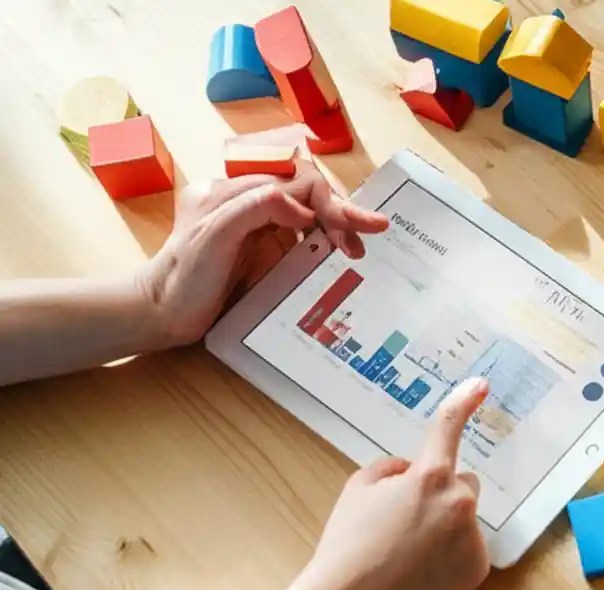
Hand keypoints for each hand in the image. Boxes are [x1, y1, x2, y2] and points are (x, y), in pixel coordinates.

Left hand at [136, 160, 388, 346]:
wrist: (158, 315)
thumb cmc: (183, 279)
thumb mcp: (215, 234)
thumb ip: (258, 207)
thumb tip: (305, 211)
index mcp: (234, 191)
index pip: (298, 184)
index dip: (330, 205)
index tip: (350, 235)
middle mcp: (245, 202)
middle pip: (306, 194)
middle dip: (341, 213)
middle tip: (368, 239)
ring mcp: (252, 225)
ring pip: (306, 212)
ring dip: (336, 226)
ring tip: (355, 251)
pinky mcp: (256, 249)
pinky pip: (297, 235)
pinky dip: (322, 240)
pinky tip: (335, 255)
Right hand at [297, 378, 491, 589]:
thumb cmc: (347, 545)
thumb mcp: (357, 489)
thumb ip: (393, 469)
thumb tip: (412, 471)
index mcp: (429, 477)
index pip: (448, 428)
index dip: (463, 403)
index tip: (481, 385)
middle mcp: (459, 503)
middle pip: (462, 482)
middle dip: (441, 491)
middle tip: (405, 517)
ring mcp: (472, 538)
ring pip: (464, 517)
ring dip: (446, 523)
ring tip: (407, 551)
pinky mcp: (478, 568)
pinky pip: (469, 547)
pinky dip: (451, 554)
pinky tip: (420, 570)